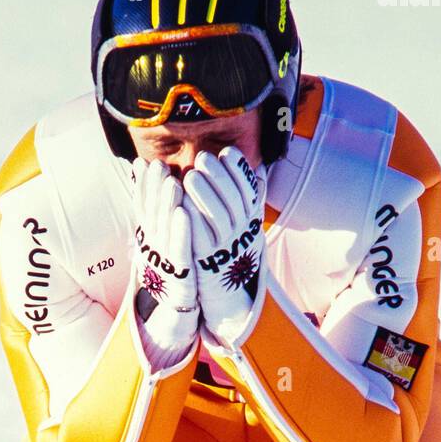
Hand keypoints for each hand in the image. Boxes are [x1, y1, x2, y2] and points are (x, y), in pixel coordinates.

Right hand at [129, 159, 199, 362]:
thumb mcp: (160, 240)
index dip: (145, 187)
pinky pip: (180, 251)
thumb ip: (154, 212)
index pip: (144, 209)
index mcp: (149, 240)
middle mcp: (153, 249)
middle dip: (155, 190)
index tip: (148, 164)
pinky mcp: (180, 276)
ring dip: (167, 205)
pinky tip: (184, 214)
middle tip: (159, 166)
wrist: (175, 313)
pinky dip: (180, 232)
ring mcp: (165, 263)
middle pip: (152, 215)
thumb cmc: (171, 272)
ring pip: (165, 230)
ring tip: (173, 183)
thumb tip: (144, 177)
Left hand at [182, 147, 265, 344]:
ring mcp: (224, 246)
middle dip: (219, 177)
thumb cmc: (232, 245)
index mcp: (251, 218)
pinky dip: (192, 221)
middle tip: (203, 158)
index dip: (239, 170)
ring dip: (204, 195)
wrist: (226, 289)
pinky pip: (200, 238)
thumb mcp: (247, 222)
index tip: (227, 153)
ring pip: (217, 218)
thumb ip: (252, 195)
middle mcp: (241, 231)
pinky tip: (180, 204)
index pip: (249, 189)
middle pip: (232, 200)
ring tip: (190, 177)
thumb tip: (260, 167)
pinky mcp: (205, 259)